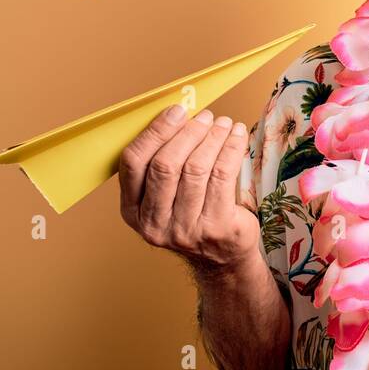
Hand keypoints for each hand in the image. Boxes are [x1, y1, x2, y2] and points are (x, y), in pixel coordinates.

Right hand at [118, 105, 260, 270]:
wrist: (222, 257)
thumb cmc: (193, 215)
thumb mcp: (165, 197)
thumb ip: (160, 164)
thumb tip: (177, 115)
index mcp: (132, 211)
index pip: (133, 163)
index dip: (154, 132)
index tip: (176, 111)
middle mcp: (153, 224)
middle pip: (164, 164)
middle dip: (187, 133)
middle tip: (205, 116)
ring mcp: (184, 230)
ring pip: (195, 169)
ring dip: (211, 139)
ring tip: (223, 124)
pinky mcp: (215, 228)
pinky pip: (222, 177)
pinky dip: (230, 150)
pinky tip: (236, 137)